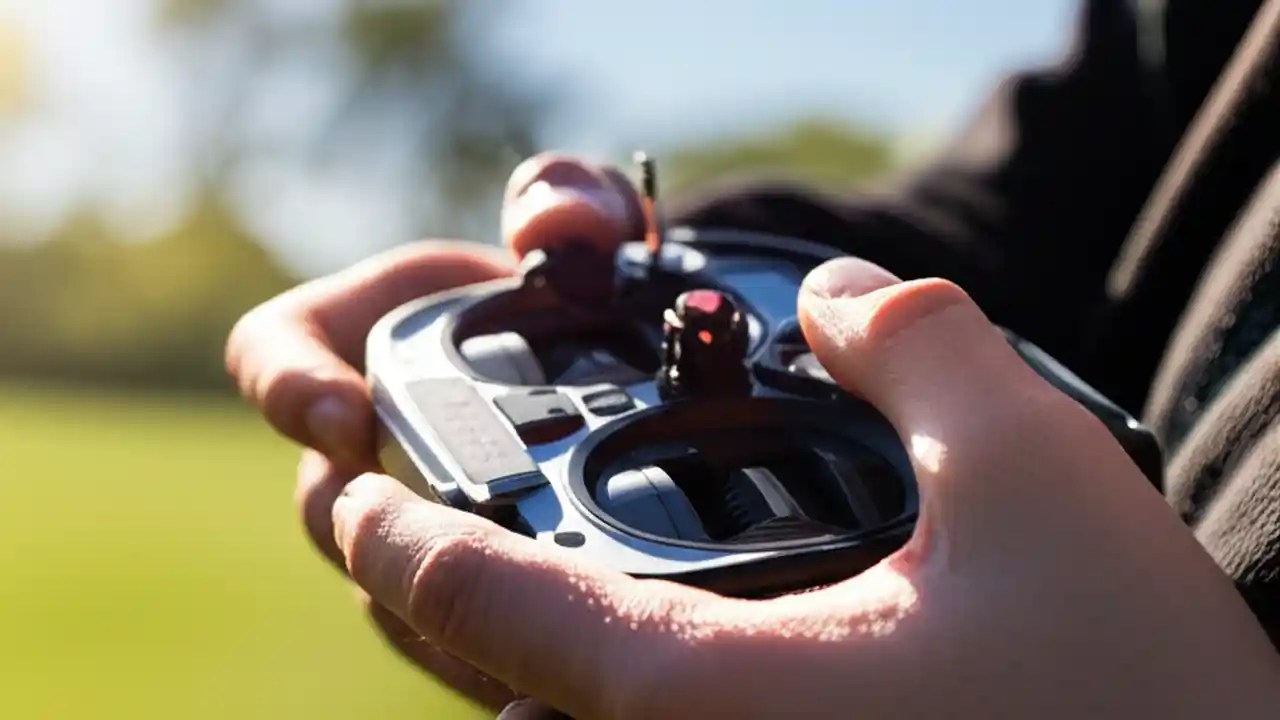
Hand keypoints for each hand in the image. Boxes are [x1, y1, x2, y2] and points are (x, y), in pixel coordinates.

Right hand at [226, 153, 642, 713]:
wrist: (624, 374)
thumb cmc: (580, 293)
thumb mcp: (591, 233)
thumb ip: (571, 203)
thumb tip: (551, 227)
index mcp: (370, 343)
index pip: (274, 356)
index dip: (289, 384)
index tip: (350, 416)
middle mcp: (372, 445)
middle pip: (327, 503)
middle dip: (373, 527)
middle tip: (456, 542)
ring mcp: (413, 522)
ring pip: (384, 588)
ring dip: (428, 609)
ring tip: (502, 630)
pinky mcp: (464, 591)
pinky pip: (450, 639)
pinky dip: (483, 660)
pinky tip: (539, 682)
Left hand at [323, 258, 1279, 718]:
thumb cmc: (1139, 695)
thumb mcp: (1038, 476)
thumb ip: (926, 347)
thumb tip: (844, 296)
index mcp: (710, 702)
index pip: (486, 610)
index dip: (395, 541)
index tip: (343, 499)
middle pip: (495, 690)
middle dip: (427, 602)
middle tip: (396, 523)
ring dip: (503, 650)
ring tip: (485, 572)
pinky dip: (594, 687)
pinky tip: (629, 637)